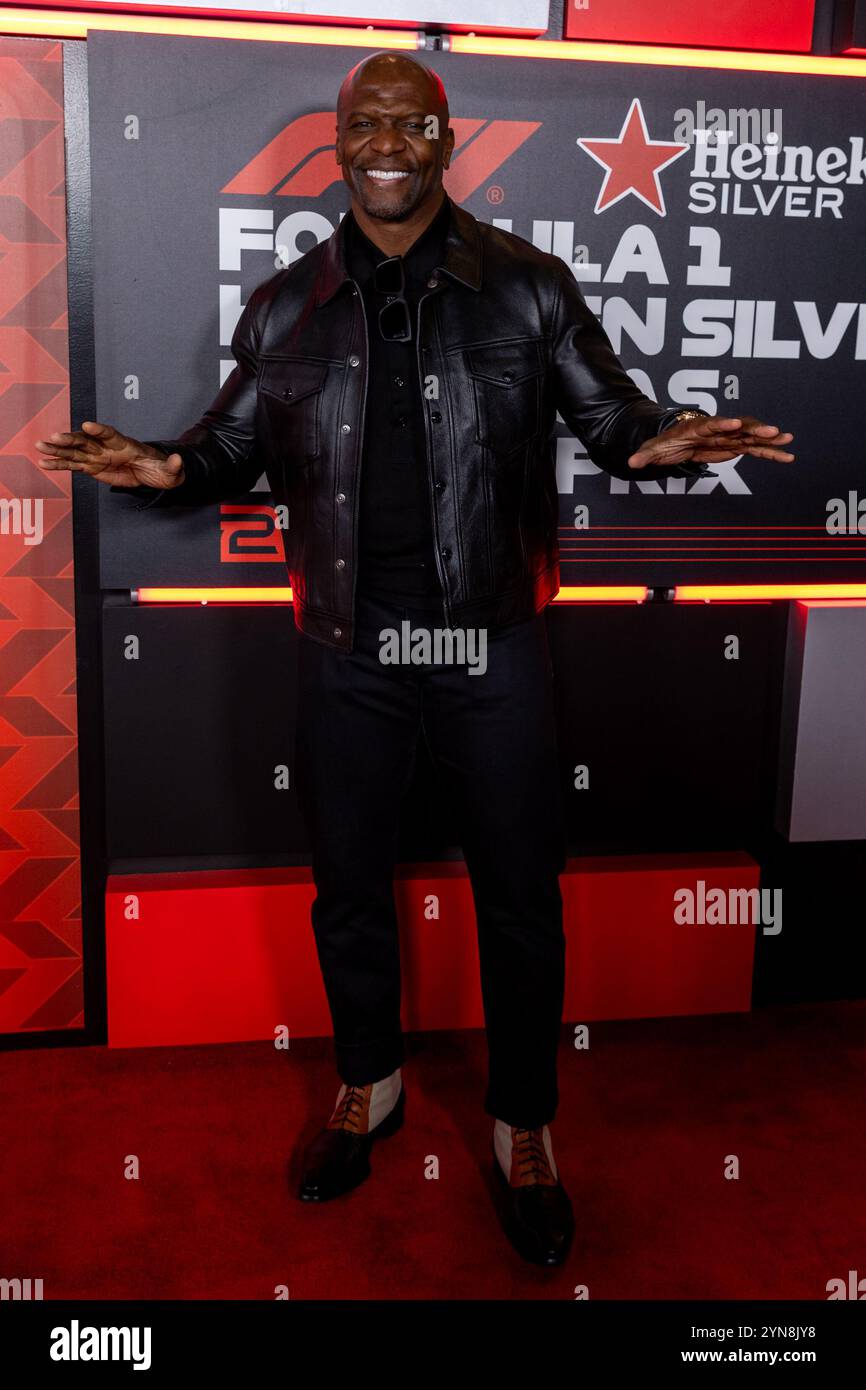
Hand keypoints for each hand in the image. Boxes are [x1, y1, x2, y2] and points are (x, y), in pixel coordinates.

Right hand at [34, 420, 185, 489]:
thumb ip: (172, 465)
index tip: (88, 426)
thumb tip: (178, 460)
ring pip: (74, 451)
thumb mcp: (170, 471)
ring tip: (39, 447)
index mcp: (124, 443)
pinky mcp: (91, 467)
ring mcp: (97, 456)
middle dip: (70, 439)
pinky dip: (59, 464)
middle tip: (54, 437)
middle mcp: (106, 447)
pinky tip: (44, 463)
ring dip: (57, 450)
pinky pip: (72, 465)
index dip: (99, 430)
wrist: (152, 473)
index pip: (110, 434)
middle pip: (86, 440)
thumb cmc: (161, 469)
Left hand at [627, 415, 794, 469]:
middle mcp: (717, 429)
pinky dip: (770, 452)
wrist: (674, 439)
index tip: (735, 424)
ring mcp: (729, 436)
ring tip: (788, 441)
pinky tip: (787, 456)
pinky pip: (755, 449)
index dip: (723, 424)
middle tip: (773, 431)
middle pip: (738, 426)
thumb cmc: (664, 442)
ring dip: (769, 439)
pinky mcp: (735, 446)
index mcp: (697, 427)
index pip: (711, 424)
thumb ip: (644, 456)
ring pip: (751, 436)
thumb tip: (631, 463)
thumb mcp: (653, 449)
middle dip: (755, 428)